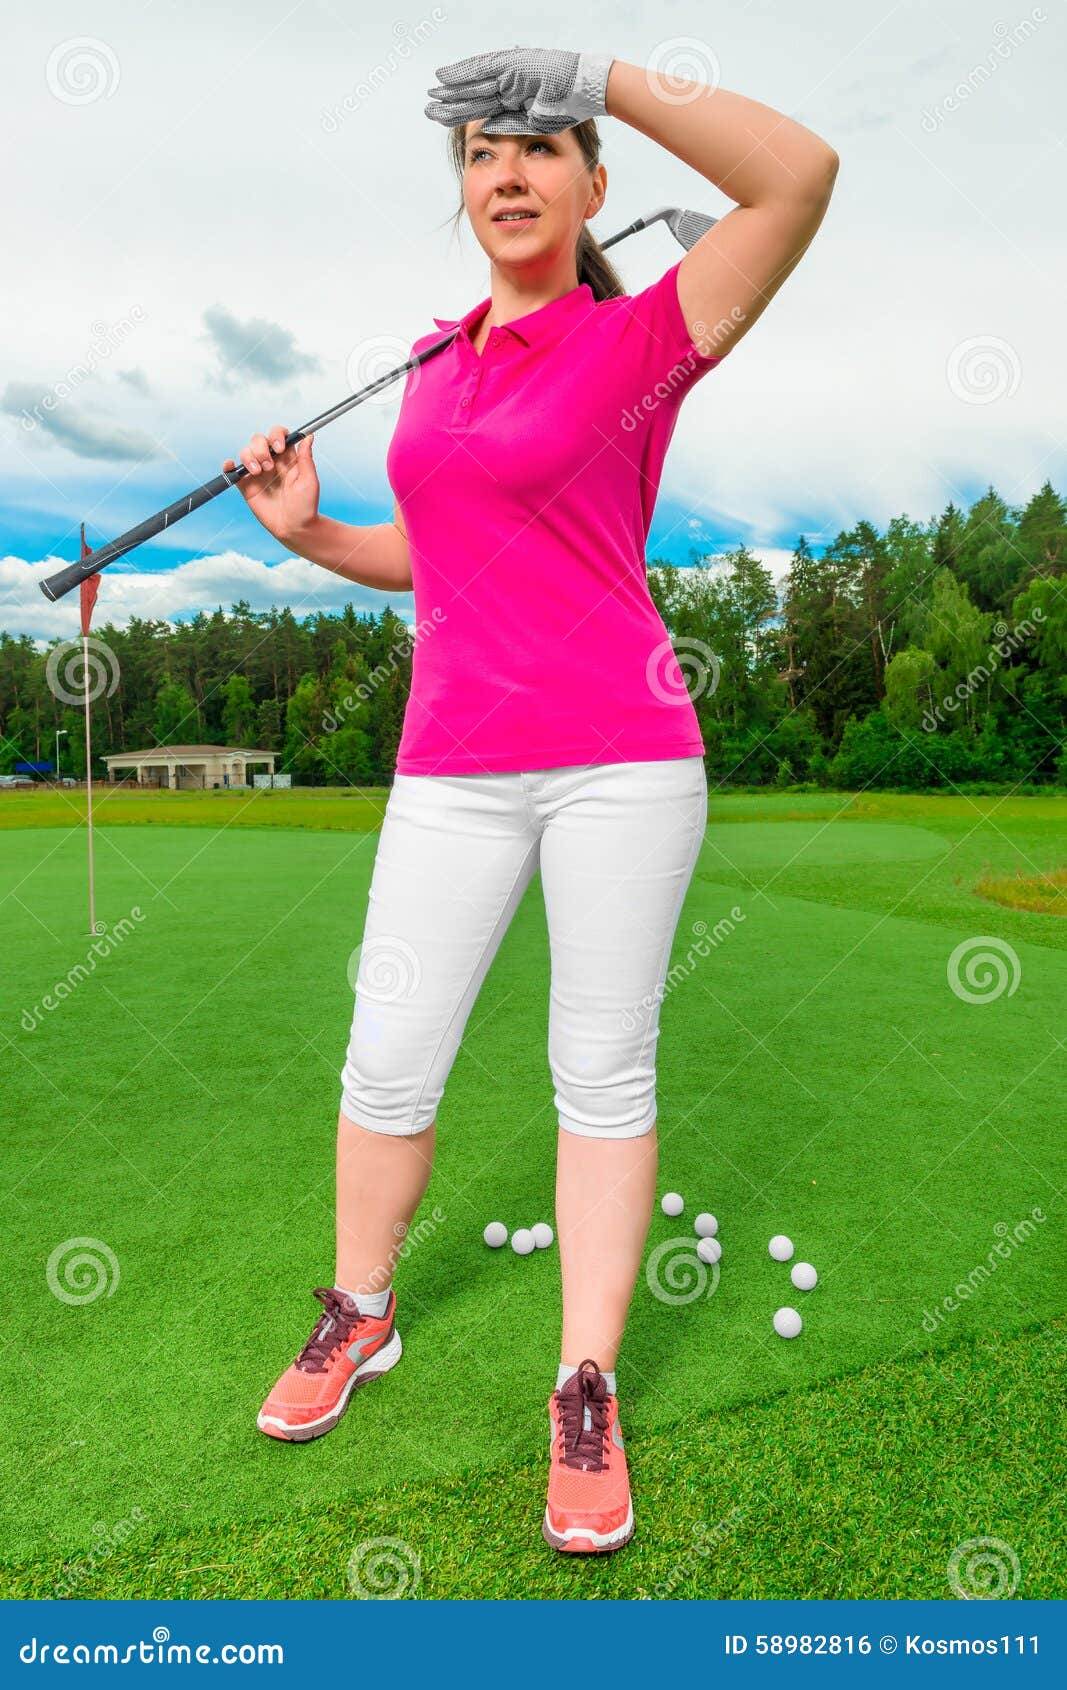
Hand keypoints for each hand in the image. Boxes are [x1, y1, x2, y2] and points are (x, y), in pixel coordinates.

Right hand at [222, 425, 319, 544]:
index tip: (279, 448)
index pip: (279, 435)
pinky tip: (231, 465)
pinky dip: (228, 465)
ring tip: (258, 472)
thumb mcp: (309, 481)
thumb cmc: (306, 506)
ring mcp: (258, 473)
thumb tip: (309, 436)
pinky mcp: (246, 485)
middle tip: (268, 466)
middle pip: (259, 440)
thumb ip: (306, 458)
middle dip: (261, 448)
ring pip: (246, 452)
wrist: (294, 528)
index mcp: (288, 458)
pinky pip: (233, 471)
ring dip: (249, 457)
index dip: (276, 435)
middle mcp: (272, 462)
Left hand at [424, 46, 613, 134]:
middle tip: (428, 109)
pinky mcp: (510, 63)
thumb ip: (510, 124)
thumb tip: (487, 127)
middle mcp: (508, 84)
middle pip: (474, 95)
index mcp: (514, 100)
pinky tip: (443, 76)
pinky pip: (482, 68)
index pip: (482, 108)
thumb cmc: (568, 108)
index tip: (442, 119)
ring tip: (431, 94)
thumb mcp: (535, 123)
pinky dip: (462, 72)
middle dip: (450, 102)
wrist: (585, 90)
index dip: (461, 113)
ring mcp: (509, 71)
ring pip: (473, 82)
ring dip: (450, 88)